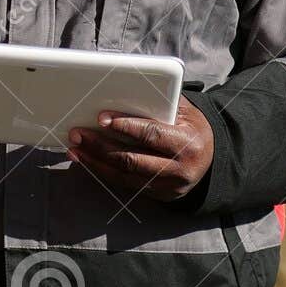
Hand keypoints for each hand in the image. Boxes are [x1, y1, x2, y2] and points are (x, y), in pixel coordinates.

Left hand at [66, 99, 213, 200]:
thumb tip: (123, 90)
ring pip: (124, 177)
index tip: (102, 118)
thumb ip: (159, 103)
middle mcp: (178, 169)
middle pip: (132, 160)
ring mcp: (167, 187)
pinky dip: (103, 173)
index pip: (152, 134)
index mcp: (187, 143)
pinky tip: (88, 162)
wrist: (211, 160)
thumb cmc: (192, 128)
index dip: (126, 126)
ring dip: (95, 163)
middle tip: (78, 133)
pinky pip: (125, 185)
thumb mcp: (184, 112)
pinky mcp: (157, 196)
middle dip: (100, 146)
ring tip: (75, 149)